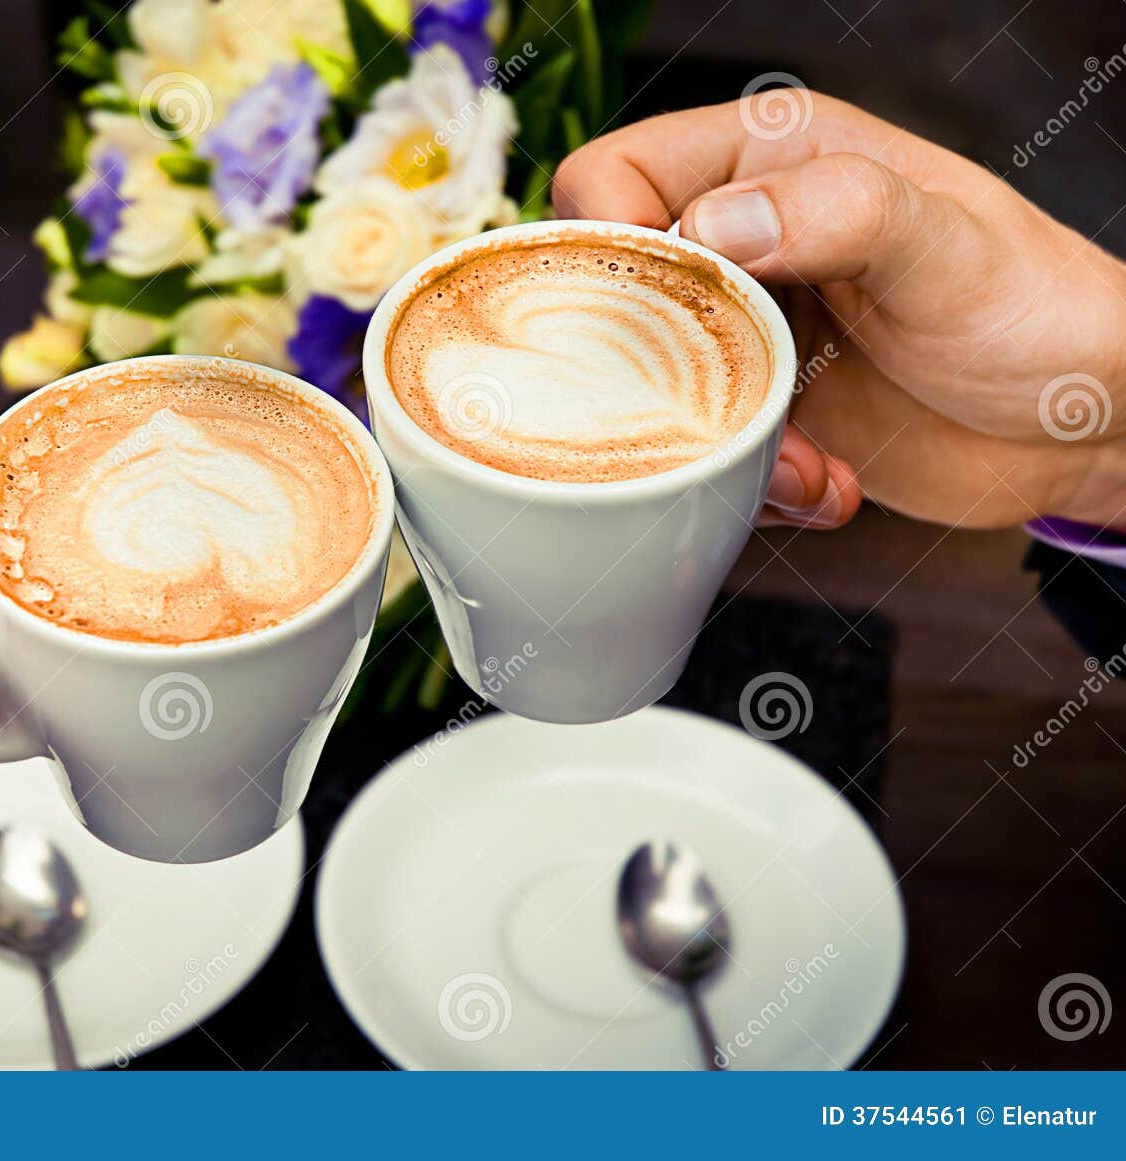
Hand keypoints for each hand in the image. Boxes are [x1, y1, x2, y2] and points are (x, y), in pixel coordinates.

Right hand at [554, 91, 1125, 529]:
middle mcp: (737, 239)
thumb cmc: (1039, 311)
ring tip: (802, 459)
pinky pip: (693, 451)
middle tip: (718, 402)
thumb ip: (839, 215)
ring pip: (637, 387)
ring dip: (703, 442)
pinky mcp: (750, 409)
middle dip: (646, 365)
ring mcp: (738, 330)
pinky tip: (823, 482)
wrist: (1084, 429)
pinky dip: (743, 483)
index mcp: (768, 159)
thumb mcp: (948, 250)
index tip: (652, 305)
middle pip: (606, 291)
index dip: (610, 240)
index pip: (617, 177)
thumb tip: (712, 227)